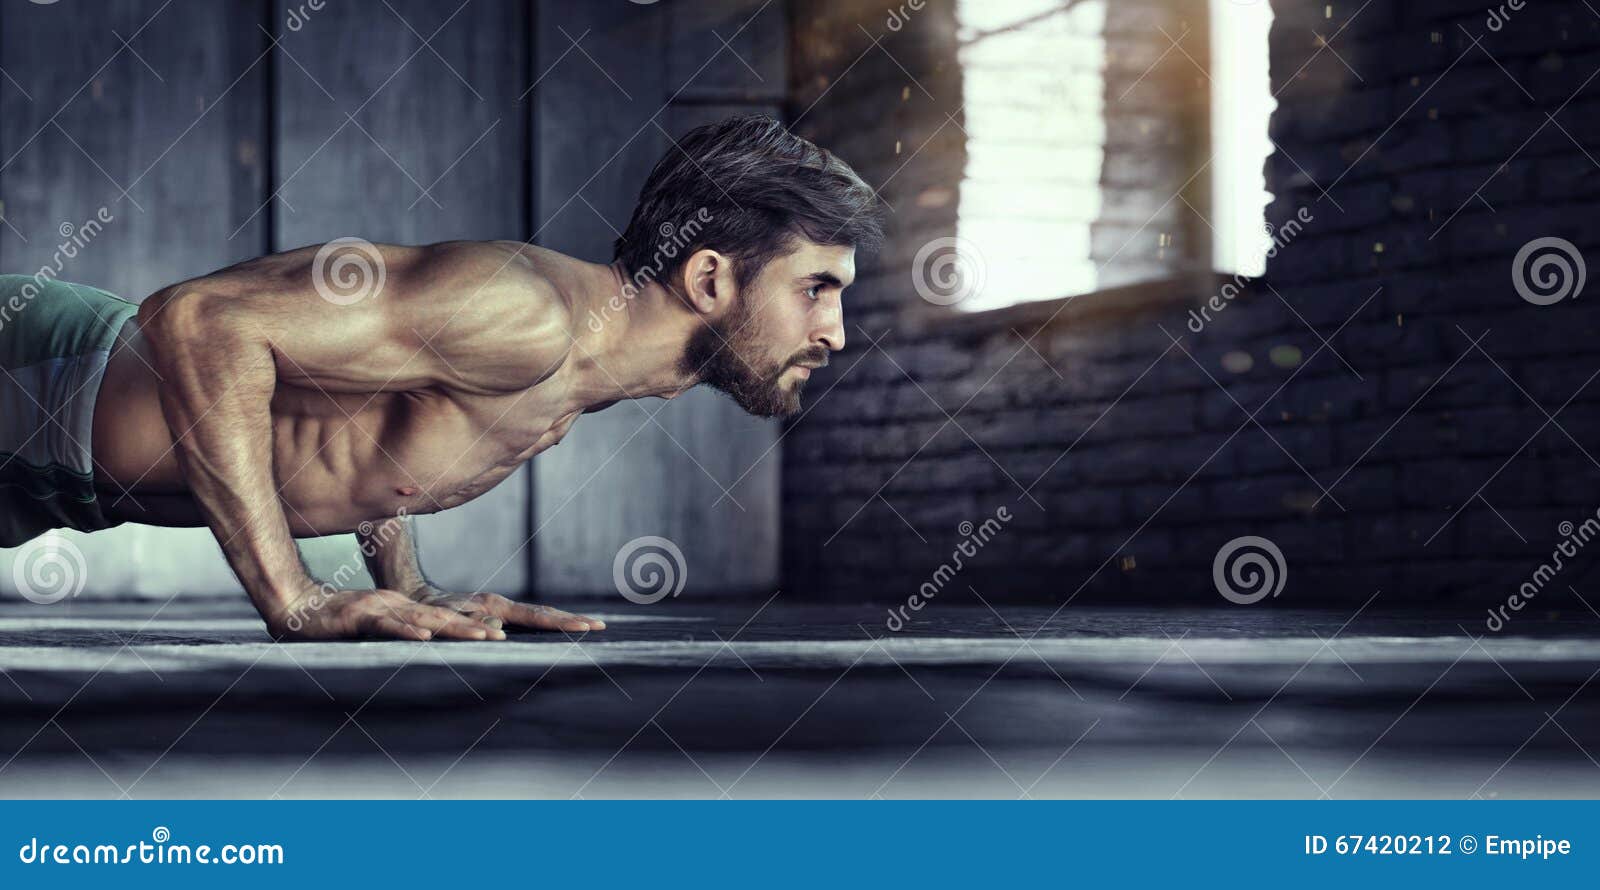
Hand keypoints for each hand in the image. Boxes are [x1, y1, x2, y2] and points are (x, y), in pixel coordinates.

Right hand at [266, 586, 507, 640]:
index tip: (496, 634)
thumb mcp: (367, 625)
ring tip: (480, 637)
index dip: (468, 625)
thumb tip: (418, 640)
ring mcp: (376, 609)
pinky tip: (424, 635)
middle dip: (471, 628)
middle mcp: (393, 606)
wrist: (290, 606)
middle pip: (439, 617)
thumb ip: (390, 630)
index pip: (439, 618)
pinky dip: (405, 629)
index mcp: (398, 609)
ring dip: (451, 628)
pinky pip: (384, 624)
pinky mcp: (357, 616)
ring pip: (420, 619)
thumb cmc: (328, 620)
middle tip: (501, 637)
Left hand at [404, 586, 605, 633]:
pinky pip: (526, 619)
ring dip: (563, 620)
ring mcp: (501, 609)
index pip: (536, 616)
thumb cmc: (428, 611)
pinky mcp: (496, 613)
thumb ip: (470, 623)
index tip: (586, 626)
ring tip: (589, 625)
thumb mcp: (447, 618)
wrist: (415, 596)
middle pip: (544, 613)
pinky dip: (547, 622)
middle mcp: (502, 606)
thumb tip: (500, 630)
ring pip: (538, 614)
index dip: (562, 622)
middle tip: (601, 626)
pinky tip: (558, 627)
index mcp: (496, 606)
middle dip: (572, 620)